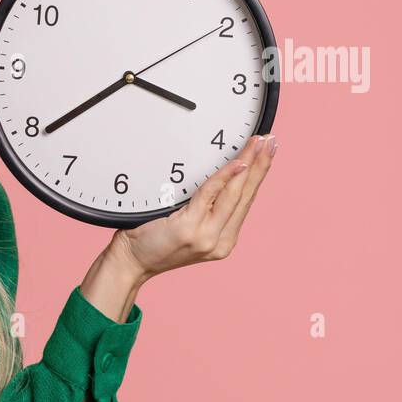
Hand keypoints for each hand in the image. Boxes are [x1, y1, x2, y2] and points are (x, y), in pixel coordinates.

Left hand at [110, 133, 276, 280]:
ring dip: (249, 164)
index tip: (267, 152)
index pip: (246, 201)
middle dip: (261, 165)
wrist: (130, 261)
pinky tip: (238, 163)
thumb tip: (219, 178)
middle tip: (270, 140)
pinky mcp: (191, 230)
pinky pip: (211, 195)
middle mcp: (220, 240)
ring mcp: (207, 237)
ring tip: (259, 143)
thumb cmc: (153, 240)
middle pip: (246, 195)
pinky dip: (226, 177)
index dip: (258, 175)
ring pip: (235, 194)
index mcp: (223, 239)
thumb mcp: (187, 224)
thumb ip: (204, 209)